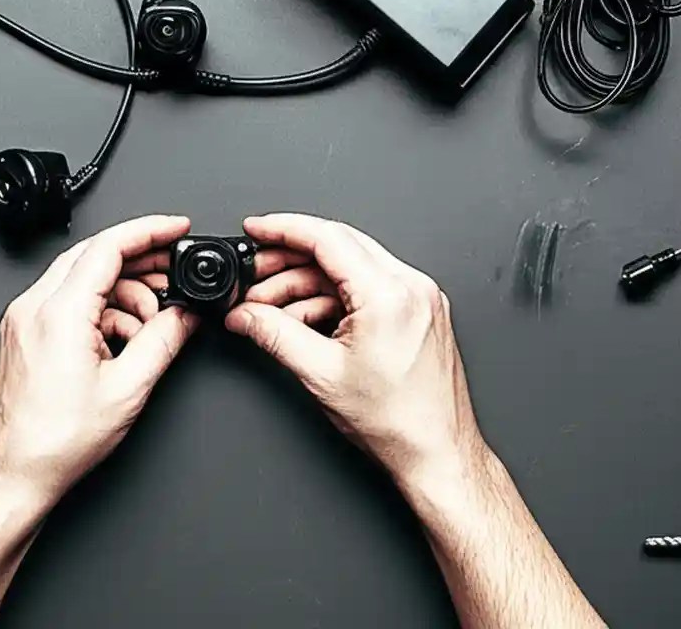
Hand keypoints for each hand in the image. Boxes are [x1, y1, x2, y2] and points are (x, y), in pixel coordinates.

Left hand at [0, 215, 199, 505]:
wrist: (17, 472)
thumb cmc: (56, 441)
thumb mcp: (129, 388)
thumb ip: (164, 341)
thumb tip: (186, 315)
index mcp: (58, 314)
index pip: (108, 247)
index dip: (149, 230)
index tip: (175, 228)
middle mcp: (34, 308)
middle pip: (94, 256)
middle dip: (139, 263)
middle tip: (172, 276)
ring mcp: (25, 319)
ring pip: (83, 279)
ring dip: (123, 293)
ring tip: (151, 327)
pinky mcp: (26, 333)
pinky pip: (70, 302)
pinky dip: (102, 311)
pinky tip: (125, 339)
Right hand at [225, 214, 485, 482]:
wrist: (435, 452)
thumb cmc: (398, 422)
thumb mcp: (320, 373)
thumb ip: (274, 334)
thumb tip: (245, 315)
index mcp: (390, 295)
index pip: (328, 237)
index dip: (283, 228)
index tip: (256, 229)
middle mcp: (411, 287)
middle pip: (338, 248)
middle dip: (289, 259)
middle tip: (254, 275)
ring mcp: (418, 298)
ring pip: (350, 269)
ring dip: (307, 284)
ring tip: (270, 309)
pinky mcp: (418, 312)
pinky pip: (367, 289)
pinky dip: (331, 299)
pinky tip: (301, 320)